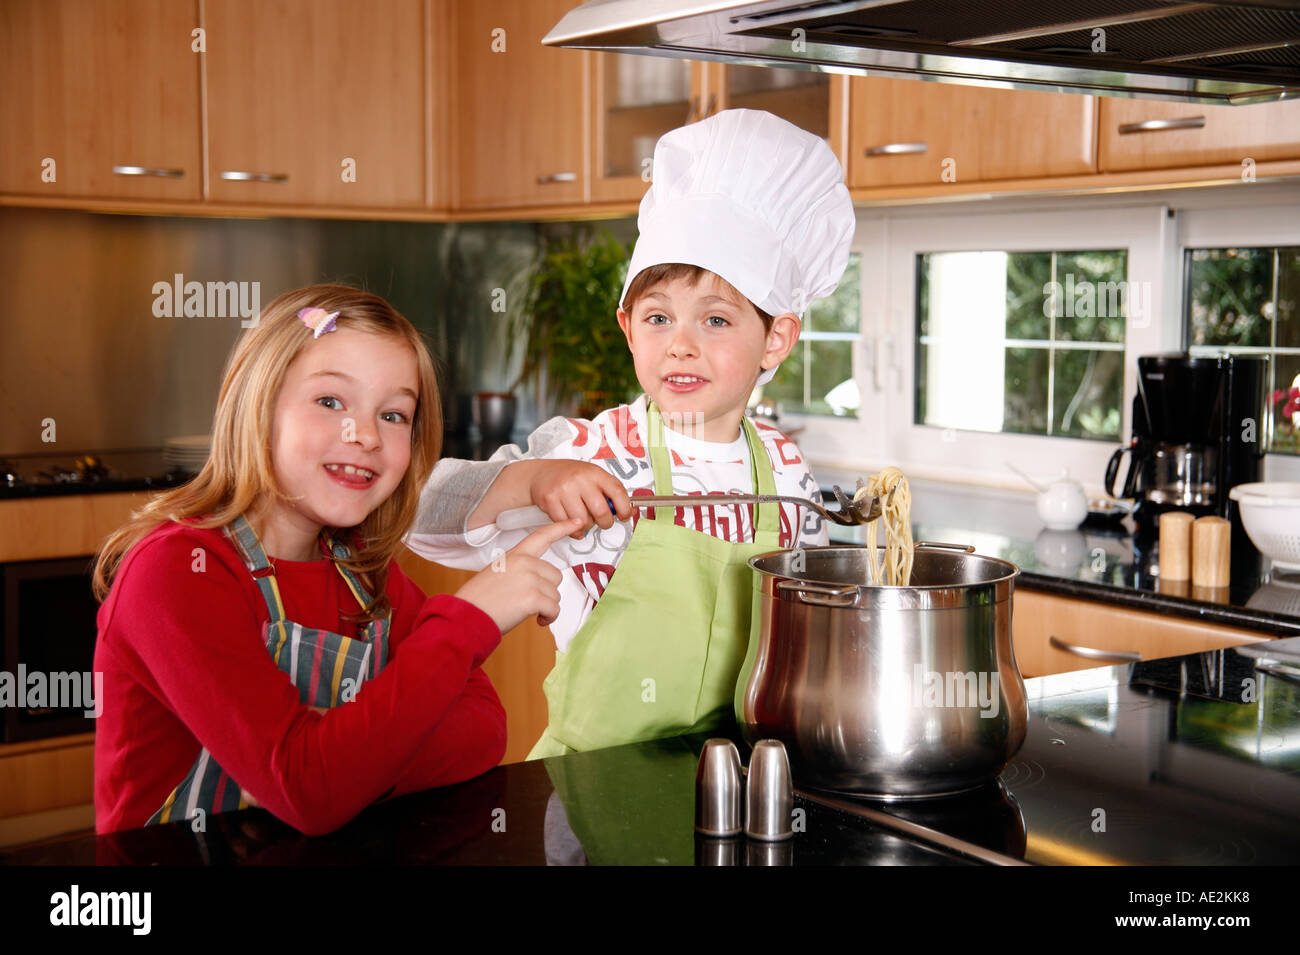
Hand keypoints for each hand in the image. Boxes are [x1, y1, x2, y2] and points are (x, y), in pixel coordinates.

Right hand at [454, 518, 583, 631]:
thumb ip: (520, 570)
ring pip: (555, 594)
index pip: (542, 536)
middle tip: (527, 601)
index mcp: (515, 555)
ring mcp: (529, 579)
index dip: (562, 527)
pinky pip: (554, 609)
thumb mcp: (497, 573)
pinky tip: (536, 620)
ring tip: (526, 610)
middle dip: (546, 591)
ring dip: (545, 606)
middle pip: (555, 575)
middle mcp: (524, 563)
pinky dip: (549, 618)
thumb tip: (539, 580)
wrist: (466, 616)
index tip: (578, 522)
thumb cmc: (480, 600)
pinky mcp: (533, 598)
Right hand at [528, 461, 632, 538]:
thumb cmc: (571, 476)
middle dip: (606, 522)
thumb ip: (610, 491)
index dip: (625, 508)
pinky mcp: (550, 501)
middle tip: (604, 522)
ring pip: (583, 521)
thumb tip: (630, 511)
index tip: (624, 516)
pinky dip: (574, 531)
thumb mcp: (593, 476)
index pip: (617, 492)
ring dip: (588, 526)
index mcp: (594, 473)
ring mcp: (564, 491)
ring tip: (585, 519)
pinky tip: (575, 524)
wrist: (541, 473)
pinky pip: (566, 525)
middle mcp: (579, 480)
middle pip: (601, 511)